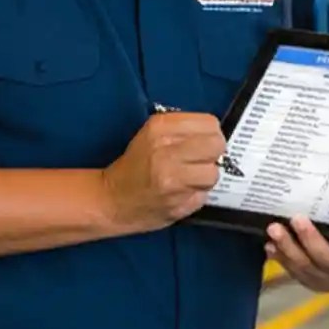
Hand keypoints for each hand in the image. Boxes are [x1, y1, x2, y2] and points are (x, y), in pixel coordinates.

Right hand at [101, 112, 225, 233]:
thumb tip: (214, 133)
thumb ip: (181, 129)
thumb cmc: (134, 166)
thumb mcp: (151, 134)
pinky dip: (196, 194)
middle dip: (212, 153)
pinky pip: (204, 195)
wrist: (111, 200)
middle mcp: (167, 151)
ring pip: (213, 173)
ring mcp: (173, 180)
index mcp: (160, 128)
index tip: (203, 141)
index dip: (210, 133)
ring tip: (188, 178)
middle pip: (216, 145)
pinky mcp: (178, 204)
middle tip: (201, 159)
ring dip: (205, 177)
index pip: (210, 123)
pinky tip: (181, 192)